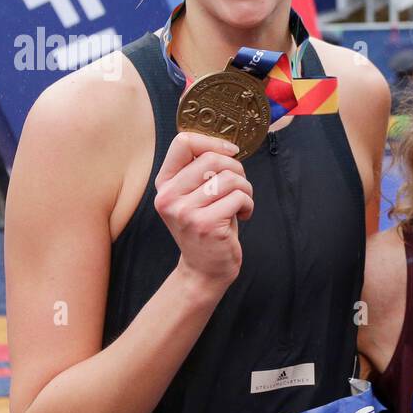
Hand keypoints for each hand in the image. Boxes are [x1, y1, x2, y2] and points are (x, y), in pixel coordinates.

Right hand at [153, 131, 253, 288]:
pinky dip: (248, 204)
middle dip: (236, 169)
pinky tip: (243, 215)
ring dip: (245, 188)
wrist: (204, 269)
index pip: (183, 143)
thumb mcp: (194, 196)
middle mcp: (168, 197)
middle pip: (211, 159)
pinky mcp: (205, 225)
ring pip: (229, 179)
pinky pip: (239, 197)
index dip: (213, 143)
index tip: (230, 153)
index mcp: (164, 184)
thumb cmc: (206, 226)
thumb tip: (226, 144)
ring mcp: (185, 212)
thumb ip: (200, 170)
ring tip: (241, 202)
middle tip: (240, 185)